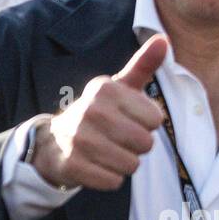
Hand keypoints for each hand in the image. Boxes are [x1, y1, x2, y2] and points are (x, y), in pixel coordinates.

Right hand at [32, 34, 168, 190]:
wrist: (55, 142)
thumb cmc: (98, 113)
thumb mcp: (119, 87)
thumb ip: (143, 64)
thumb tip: (163, 38)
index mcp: (105, 89)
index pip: (156, 119)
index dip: (147, 124)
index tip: (128, 119)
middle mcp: (91, 110)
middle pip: (146, 143)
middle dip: (137, 146)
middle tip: (118, 138)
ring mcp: (80, 138)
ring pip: (131, 165)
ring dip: (124, 163)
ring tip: (107, 151)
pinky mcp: (74, 164)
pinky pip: (113, 181)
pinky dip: (109, 178)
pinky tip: (96, 165)